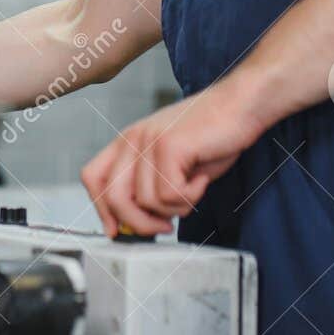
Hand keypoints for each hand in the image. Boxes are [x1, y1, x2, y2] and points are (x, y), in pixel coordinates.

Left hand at [79, 78, 266, 236]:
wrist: (241, 104)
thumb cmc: (212, 134)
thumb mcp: (173, 164)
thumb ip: (152, 187)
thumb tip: (140, 222)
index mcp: (128, 141)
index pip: (93, 177)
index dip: (102, 208)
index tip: (117, 229)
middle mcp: (132, 139)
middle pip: (113, 196)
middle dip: (138, 223)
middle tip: (164, 227)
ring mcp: (148, 140)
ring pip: (146, 201)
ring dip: (175, 208)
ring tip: (193, 189)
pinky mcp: (169, 146)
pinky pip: (169, 194)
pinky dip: (190, 196)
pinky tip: (201, 178)